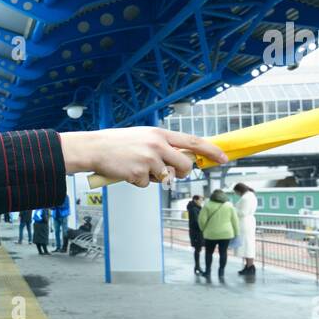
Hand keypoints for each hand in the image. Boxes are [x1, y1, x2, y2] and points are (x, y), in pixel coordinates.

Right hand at [61, 127, 226, 186]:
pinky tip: (127, 172)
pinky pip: (147, 185)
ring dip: (154, 178)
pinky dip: (138, 182)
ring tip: (138, 167)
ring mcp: (148, 159)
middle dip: (181, 173)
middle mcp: (157, 145)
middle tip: (169, 173)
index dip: (211, 150)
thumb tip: (182, 158)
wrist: (94, 148)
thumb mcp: (143, 137)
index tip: (223, 157)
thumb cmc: (118, 143)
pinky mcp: (138, 172)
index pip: (193, 142)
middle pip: (185, 165)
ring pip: (166, 178)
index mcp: (160, 134)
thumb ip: (162, 145)